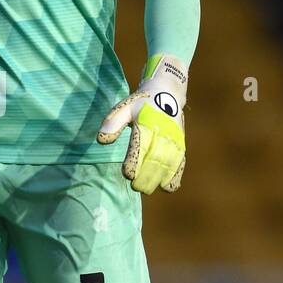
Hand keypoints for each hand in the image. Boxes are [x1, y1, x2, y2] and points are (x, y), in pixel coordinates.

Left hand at [97, 54, 186, 192]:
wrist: (166, 93)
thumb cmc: (140, 104)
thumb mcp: (124, 107)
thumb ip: (113, 122)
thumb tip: (101, 140)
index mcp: (146, 121)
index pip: (141, 144)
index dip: (135, 160)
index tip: (127, 174)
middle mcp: (163, 130)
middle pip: (156, 157)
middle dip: (147, 175)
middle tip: (136, 187)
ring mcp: (174, 138)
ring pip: (169, 161)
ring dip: (159, 177)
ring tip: (148, 189)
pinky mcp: (180, 144)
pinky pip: (181, 161)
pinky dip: (176, 175)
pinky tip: (168, 187)